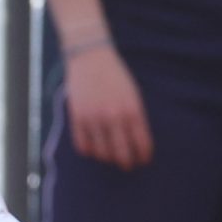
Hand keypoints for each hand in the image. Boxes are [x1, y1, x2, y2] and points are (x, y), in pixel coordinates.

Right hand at [62, 44, 153, 169]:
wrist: (90, 57)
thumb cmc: (115, 76)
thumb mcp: (132, 94)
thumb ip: (135, 118)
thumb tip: (137, 145)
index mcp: (132, 109)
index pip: (142, 143)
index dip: (144, 156)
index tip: (143, 160)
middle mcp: (113, 116)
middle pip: (122, 154)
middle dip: (127, 164)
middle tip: (128, 165)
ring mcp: (94, 118)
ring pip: (102, 154)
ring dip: (108, 158)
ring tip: (110, 155)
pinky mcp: (77, 118)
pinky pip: (83, 146)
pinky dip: (89, 150)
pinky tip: (94, 146)